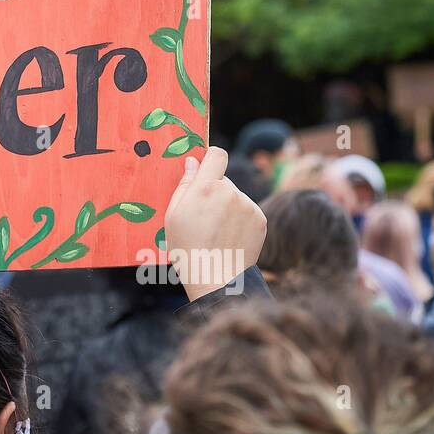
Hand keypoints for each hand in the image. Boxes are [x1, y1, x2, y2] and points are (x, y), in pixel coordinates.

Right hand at [164, 146, 265, 300]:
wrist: (215, 278)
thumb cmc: (187, 247)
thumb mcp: (173, 215)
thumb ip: (184, 185)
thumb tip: (192, 162)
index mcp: (207, 187)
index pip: (217, 154)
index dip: (210, 158)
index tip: (204, 169)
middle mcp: (231, 192)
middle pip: (224, 179)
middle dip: (214, 190)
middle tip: (203, 215)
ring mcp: (249, 206)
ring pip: (235, 196)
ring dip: (227, 205)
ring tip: (216, 230)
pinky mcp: (261, 220)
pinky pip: (247, 210)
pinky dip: (239, 219)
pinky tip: (229, 236)